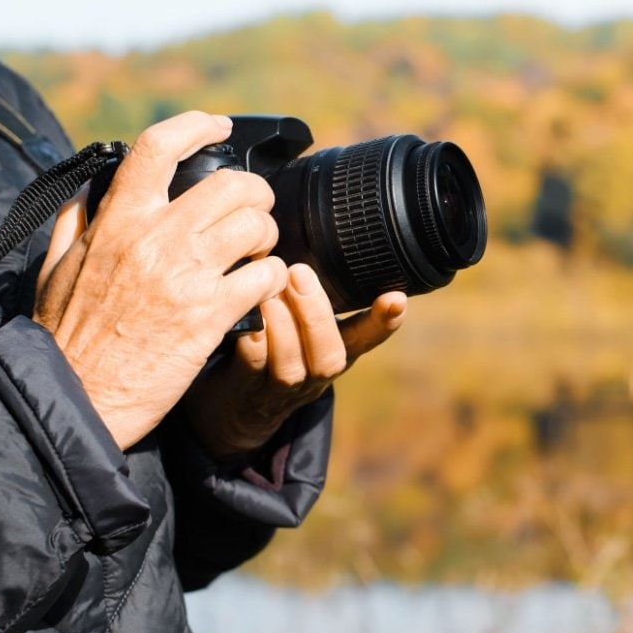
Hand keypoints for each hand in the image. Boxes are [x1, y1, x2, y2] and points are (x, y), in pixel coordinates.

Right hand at [33, 112, 287, 449]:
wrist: (77, 398)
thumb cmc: (66, 337)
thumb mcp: (54, 267)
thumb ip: (76, 220)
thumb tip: (92, 187)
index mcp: (115, 220)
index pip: (158, 147)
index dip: (196, 126)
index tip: (219, 127)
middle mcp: (153, 239)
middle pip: (230, 186)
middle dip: (256, 193)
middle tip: (256, 209)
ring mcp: (185, 276)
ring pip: (255, 226)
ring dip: (267, 236)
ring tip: (259, 251)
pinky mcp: (210, 316)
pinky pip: (265, 277)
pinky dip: (273, 279)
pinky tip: (263, 289)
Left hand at [182, 263, 406, 458]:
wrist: (236, 406)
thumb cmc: (272, 346)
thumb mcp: (299, 322)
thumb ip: (306, 290)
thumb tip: (309, 226)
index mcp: (335, 350)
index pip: (368, 337)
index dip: (384, 321)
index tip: (397, 298)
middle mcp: (314, 373)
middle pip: (331, 355)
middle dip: (317, 315)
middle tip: (299, 273)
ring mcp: (281, 388)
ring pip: (292, 366)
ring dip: (283, 326)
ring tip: (269, 291)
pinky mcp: (246, 391)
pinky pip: (251, 369)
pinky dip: (252, 342)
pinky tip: (247, 320)